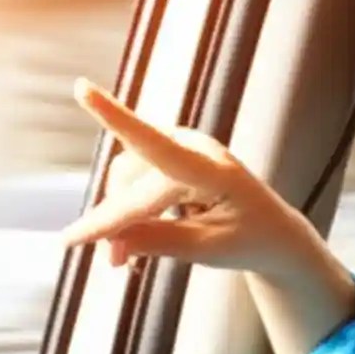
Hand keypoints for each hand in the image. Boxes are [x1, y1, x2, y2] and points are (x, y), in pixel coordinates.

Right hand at [62, 78, 319, 273]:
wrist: (272, 233)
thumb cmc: (251, 239)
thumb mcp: (210, 250)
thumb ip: (162, 242)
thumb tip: (113, 242)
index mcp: (212, 169)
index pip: (155, 144)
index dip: (116, 117)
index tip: (82, 88)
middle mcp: (193, 147)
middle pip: (131, 183)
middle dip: (115, 224)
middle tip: (112, 265)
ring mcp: (180, 148)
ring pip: (125, 180)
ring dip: (117, 217)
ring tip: (123, 259)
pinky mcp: (170, 156)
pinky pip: (133, 181)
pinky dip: (126, 211)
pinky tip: (130, 241)